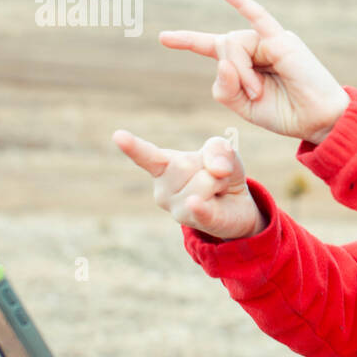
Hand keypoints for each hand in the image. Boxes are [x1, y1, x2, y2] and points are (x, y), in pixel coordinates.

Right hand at [113, 129, 263, 240]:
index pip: (146, 156)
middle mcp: (163, 188)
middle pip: (188, 163)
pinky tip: (193, 203)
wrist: (237, 207)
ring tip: (217, 191)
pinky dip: (198, 206)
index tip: (118, 135)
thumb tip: (218, 169)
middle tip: (214, 177)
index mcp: (164, 165)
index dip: (132, 146)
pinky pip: (199, 210)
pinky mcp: (197, 221)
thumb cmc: (221, 175)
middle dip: (211, 165)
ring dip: (220, 182)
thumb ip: (218, 150)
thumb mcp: (222, 152)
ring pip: (204, 181)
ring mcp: (176, 208)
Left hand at [161, 0, 350, 142]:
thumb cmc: (286, 113)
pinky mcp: (281, 40)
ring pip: (233, 44)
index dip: (187, 41)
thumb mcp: (244, 107)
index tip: (163, 37)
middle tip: (254, 95)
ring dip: (242, 72)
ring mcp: (268, 41)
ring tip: (261, 91)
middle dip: (231, 76)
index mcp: (245, 64)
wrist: (319, 120)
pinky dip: (239, 1)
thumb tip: (222, 61)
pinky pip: (257, 16)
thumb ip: (224, 88)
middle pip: (222, 48)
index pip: (212, 47)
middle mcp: (255, 47)